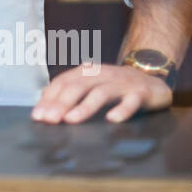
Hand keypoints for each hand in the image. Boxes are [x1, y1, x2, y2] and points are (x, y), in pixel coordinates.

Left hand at [31, 63, 171, 123]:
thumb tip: (43, 109)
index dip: (49, 98)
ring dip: (84, 106)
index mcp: (88, 72)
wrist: (153, 80)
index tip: (38, 116)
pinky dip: (122, 109)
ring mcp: (122, 83)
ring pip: (101, 92)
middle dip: (61, 103)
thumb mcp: (91, 85)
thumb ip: (69, 94)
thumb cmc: (116, 87)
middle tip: (50, 120)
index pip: (63, 82)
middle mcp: (103, 74)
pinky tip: (112, 119)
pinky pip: (131, 101)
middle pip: (78, 86)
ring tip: (71, 119)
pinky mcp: (141, 93)